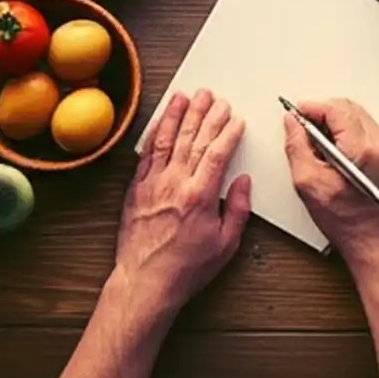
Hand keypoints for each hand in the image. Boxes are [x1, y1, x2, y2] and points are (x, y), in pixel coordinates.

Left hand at [115, 89, 251, 316]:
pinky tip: (161, 120)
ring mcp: (153, 183)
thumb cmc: (185, 268)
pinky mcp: (136, 188)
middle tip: (214, 97)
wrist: (146, 280)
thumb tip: (242, 183)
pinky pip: (146, 153)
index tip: (235, 120)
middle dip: (206, 115)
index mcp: (200, 196)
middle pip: (193, 139)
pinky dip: (154, 133)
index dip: (228, 132)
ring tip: (186, 96)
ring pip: (168, 139)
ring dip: (178, 115)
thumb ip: (237, 209)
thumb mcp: (226, 244)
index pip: (217, 152)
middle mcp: (175, 183)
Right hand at [283, 99, 378, 263]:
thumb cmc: (347, 221)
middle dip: (323, 112)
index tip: (297, 112)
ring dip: (336, 122)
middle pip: (349, 108)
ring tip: (319, 141)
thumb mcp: (308, 183)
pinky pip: (368, 131)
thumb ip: (297, 147)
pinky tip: (336, 151)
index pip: (336, 109)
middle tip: (304, 126)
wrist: (377, 243)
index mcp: (362, 150)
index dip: (312, 107)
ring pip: (359, 118)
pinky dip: (349, 133)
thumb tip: (292, 123)